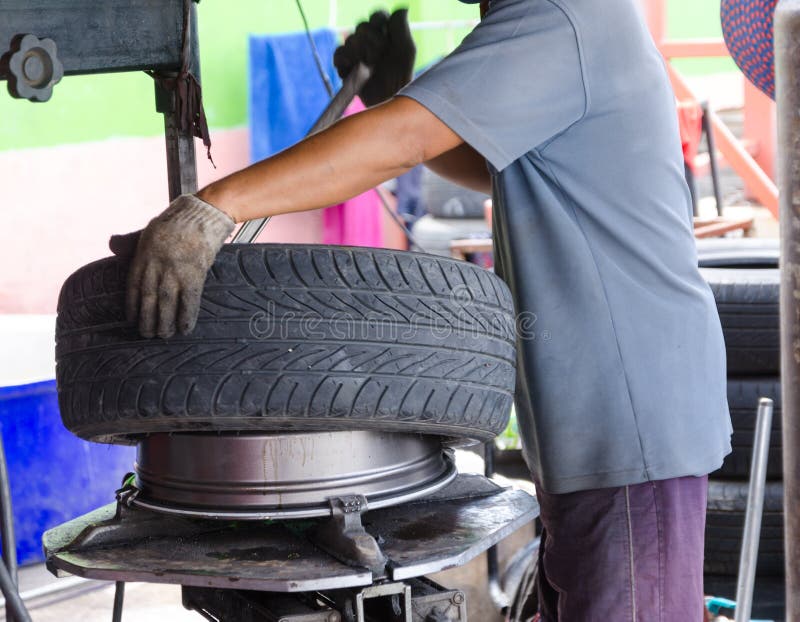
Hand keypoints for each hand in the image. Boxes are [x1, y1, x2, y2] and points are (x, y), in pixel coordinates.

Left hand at [109, 194, 234, 338]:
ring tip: (163, 335)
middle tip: (146, 334)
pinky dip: (187, 316)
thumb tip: (111, 245)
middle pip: (149, 297)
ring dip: (164, 322)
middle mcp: (157, 265)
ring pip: (166, 302)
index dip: (132, 305)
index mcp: (144, 254)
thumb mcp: (148, 229)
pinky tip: (185, 328)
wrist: (202, 214)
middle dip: (147, 318)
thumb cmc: (176, 221)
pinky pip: (190, 300)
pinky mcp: (195, 274)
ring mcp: (176, 271)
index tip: (131, 319)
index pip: (133, 285)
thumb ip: (130, 241)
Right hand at [333, 9, 415, 106]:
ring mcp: (357, 54)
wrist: (388, 103)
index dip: (379, 22)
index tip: (386, 37)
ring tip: (369, 66)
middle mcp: (370, 42)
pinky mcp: (346, 67)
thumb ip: (401, 29)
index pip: (377, 16)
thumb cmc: (401, 80)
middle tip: (378, 56)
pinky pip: (338, 53)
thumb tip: (402, 9)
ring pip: (350, 38)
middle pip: (362, 25)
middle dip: (370, 40)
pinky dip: (344, 59)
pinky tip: (353, 68)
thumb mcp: (406, 52)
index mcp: (386, 35)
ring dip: (359, 51)